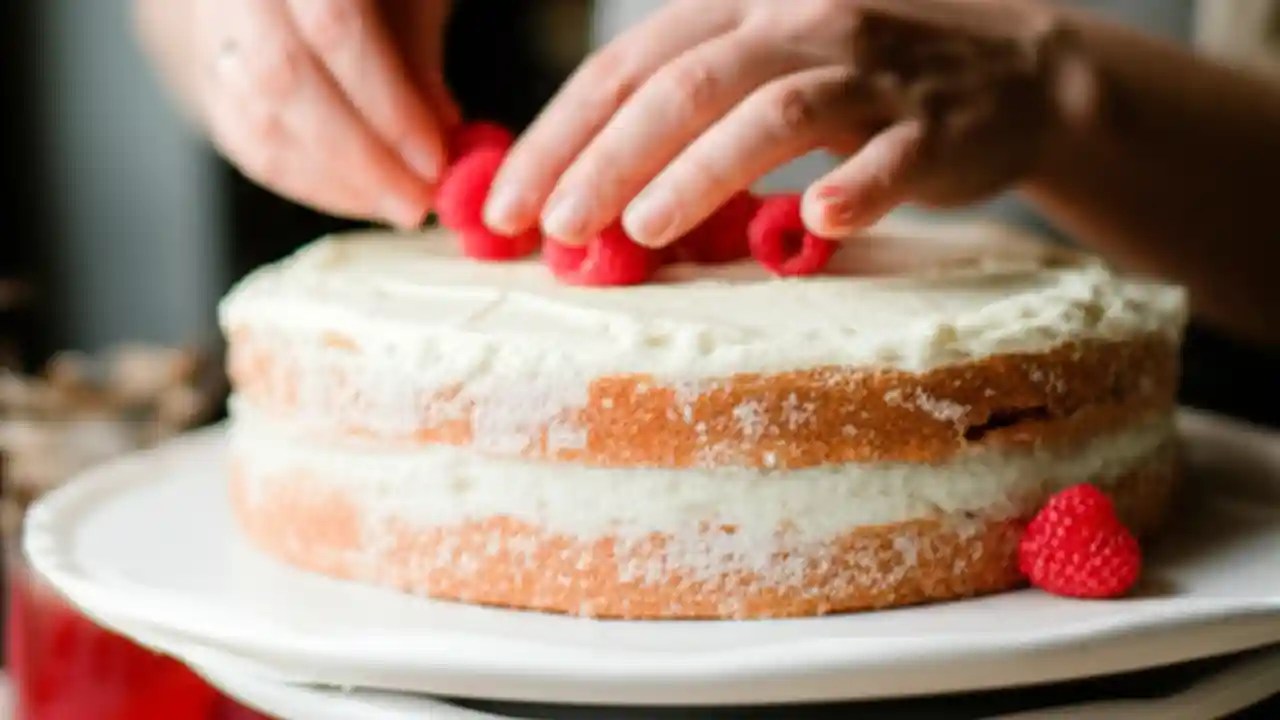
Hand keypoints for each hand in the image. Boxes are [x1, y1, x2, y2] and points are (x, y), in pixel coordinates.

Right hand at [136, 0, 457, 227]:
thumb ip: (419, 59)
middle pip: (283, 78)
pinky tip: (357, 196)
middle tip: (417, 200)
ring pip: (254, 119)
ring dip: (334, 180)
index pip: (334, 25)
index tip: (435, 160)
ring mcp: (209, 29)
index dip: (388, 103)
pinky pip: (244, 140)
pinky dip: (307, 181)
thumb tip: (443, 140)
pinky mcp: (206, 75)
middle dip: (361, 157)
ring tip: (396, 201)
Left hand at [484, 0, 1097, 246]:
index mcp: (737, 12)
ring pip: (774, 112)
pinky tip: (818, 220)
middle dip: (608, 159)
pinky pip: (892, 155)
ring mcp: (870, 73)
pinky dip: (857, 186)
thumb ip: (683, 114)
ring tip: (641, 231)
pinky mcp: (934, 125)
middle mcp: (797, 25)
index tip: (506, 205)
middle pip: (685, 86)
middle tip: (556, 228)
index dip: (559, 135)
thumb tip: (576, 192)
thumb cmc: (856, 86)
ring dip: (702, 172)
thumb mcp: (762, 70)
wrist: (1008, 75)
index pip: (628, 68)